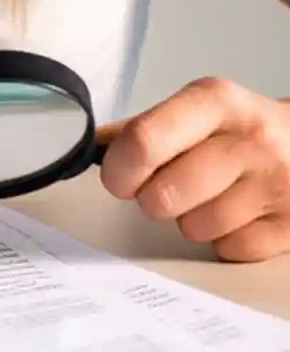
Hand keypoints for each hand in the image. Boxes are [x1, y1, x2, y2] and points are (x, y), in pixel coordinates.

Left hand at [100, 77, 289, 261]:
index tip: (120, 179)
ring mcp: (278, 183)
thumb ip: (137, 130)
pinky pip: (228, 250)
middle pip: (162, 196)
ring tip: (214, 195)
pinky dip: (225, 239)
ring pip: (194, 228)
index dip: (119, 171)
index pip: (143, 142)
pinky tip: (240, 212)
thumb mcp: (193, 113)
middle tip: (172, 187)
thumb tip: (82, 149)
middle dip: (154, 199)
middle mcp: (251, 138)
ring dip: (192, 220)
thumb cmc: (237, 132)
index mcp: (214, 101)